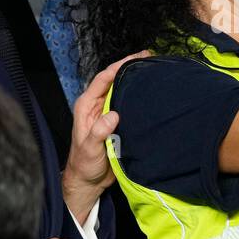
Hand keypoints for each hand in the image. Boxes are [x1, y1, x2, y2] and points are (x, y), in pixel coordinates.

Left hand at [61, 50, 149, 220]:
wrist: (89, 181)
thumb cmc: (85, 164)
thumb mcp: (90, 148)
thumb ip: (99, 132)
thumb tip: (113, 114)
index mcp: (87, 106)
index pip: (103, 79)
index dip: (118, 66)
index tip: (135, 58)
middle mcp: (97, 106)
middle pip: (114, 80)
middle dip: (130, 67)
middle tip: (150, 58)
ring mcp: (108, 113)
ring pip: (122, 90)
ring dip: (135, 80)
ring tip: (153, 69)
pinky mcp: (117, 122)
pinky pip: (128, 104)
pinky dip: (138, 95)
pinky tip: (151, 91)